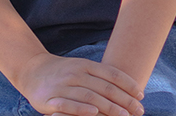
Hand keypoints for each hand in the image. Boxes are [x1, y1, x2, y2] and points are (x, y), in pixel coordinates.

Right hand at [15, 52, 143, 115]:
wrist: (33, 71)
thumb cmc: (64, 72)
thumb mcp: (82, 68)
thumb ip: (100, 77)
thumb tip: (125, 88)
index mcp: (86, 65)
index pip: (112, 74)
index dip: (128, 84)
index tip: (141, 95)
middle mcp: (77, 73)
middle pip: (105, 87)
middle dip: (124, 100)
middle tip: (139, 110)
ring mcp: (65, 85)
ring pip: (91, 96)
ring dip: (109, 107)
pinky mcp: (53, 98)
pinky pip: (69, 104)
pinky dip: (82, 109)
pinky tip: (94, 113)